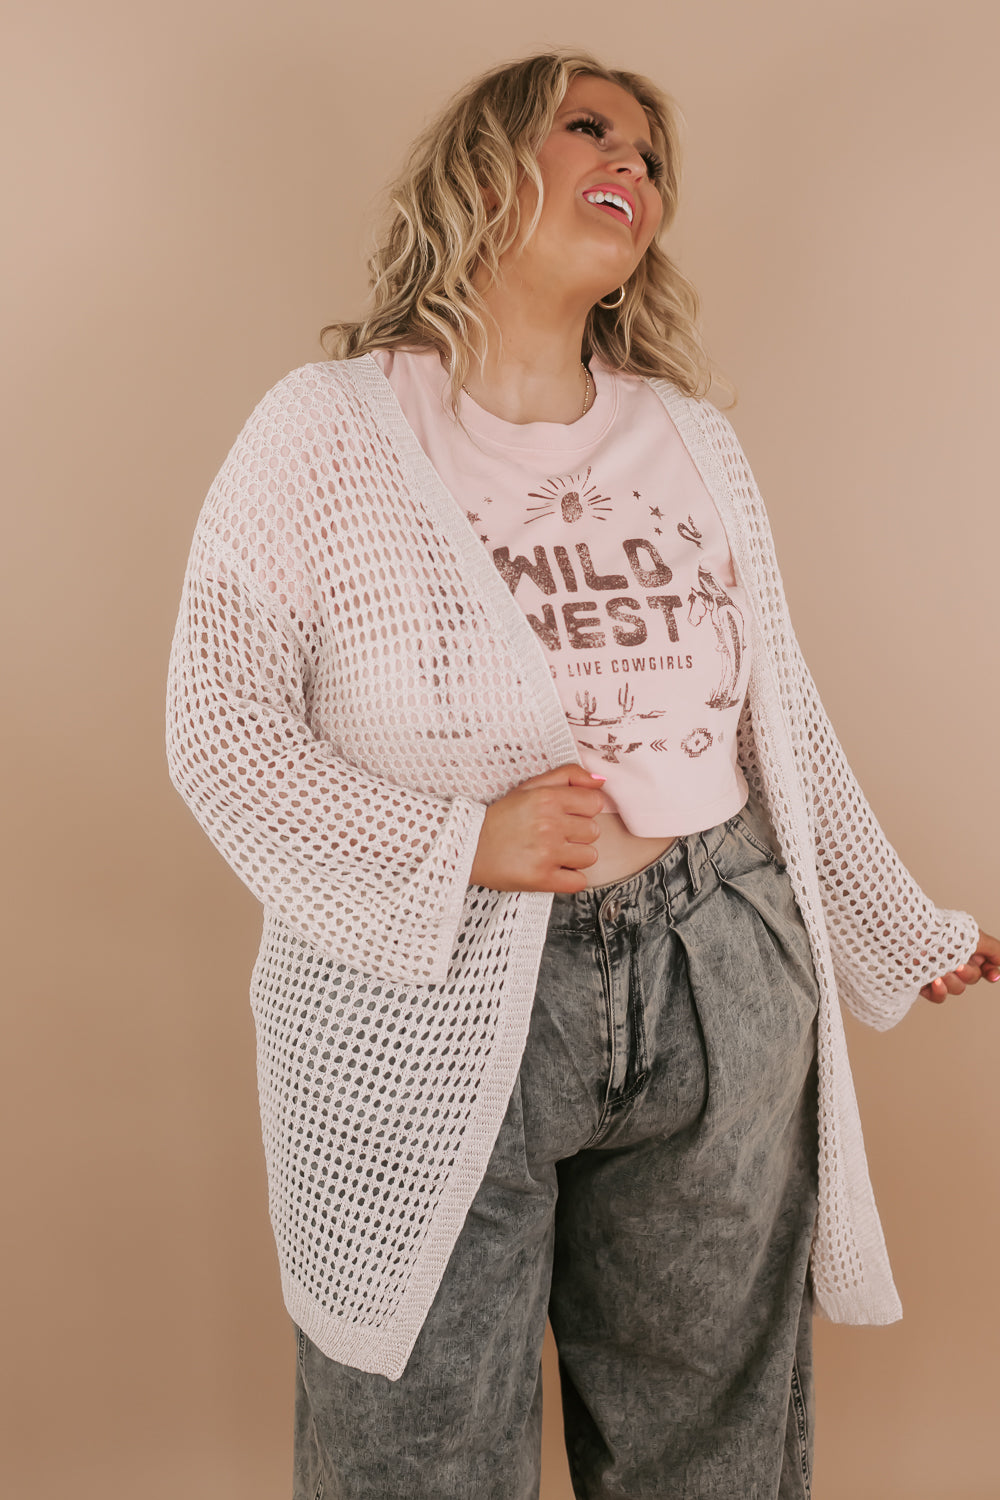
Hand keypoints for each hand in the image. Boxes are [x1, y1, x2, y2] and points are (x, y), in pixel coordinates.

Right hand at [470, 763, 607, 892]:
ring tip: (552, 853)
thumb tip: (600, 781)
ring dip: (575, 857)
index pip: (595, 803)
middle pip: (594, 831)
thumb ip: (567, 776)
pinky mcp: (542, 879)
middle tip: (554, 835)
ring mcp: (547, 853)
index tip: (567, 815)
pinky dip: (570, 878)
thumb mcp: (530, 787)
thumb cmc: (501, 817)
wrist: (469, 848)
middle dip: (577, 834)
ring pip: (590, 856)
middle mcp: (549, 824)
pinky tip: (553, 870)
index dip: (583, 810)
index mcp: (547, 798)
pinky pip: (579, 881)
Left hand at [920, 928, 999, 1002]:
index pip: (985, 966)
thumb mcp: (970, 935)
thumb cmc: (934, 930)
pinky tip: (934, 982)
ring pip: (958, 988)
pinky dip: (939, 991)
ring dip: (952, 981)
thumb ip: (992, 948)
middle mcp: (952, 959)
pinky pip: (939, 996)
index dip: (991, 972)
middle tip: (956, 964)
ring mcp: (937, 971)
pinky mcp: (922, 982)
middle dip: (967, 972)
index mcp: (965, 947)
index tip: (991, 975)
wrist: (902, 933)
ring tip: (940, 971)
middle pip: (972, 978)